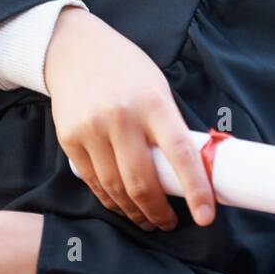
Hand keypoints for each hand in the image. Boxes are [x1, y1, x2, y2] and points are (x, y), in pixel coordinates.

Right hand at [44, 8, 215, 230]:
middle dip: (157, 212)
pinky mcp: (69, 139)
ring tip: (145, 219)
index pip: (180, 153)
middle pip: (141, 181)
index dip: (196, 188)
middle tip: (168, 223)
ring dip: (132, 211)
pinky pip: (92, 180)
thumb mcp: (158, 89)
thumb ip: (168, 126)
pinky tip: (120, 204)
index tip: (206, 216)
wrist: (75, 50)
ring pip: (114, 188)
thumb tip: (188, 170)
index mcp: (154, 104)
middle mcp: (121, 117)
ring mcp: (91, 129)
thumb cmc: (128, 70)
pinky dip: (108, 198)